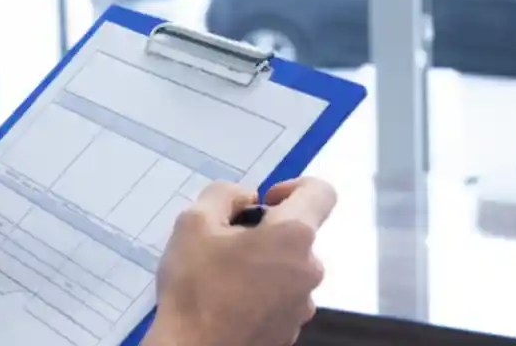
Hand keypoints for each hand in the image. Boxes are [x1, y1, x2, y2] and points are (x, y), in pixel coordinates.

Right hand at [145, 178, 336, 345]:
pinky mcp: (291, 329)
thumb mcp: (194, 222)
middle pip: (298, 234)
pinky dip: (262, 291)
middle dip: (265, 231)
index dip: (294, 185)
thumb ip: (224, 194)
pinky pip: (283, 297)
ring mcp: (303, 304)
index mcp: (293, 236)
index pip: (321, 192)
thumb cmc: (194, 287)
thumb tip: (245, 197)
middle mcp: (309, 269)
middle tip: (224, 244)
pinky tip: (229, 301)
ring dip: (263, 263)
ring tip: (223, 276)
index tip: (264, 201)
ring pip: (288, 266)